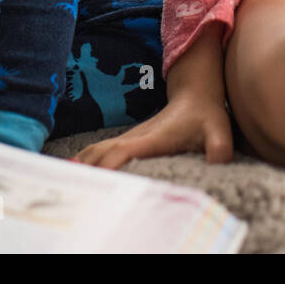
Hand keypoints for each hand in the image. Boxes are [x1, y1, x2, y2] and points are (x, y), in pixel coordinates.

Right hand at [72, 91, 232, 170]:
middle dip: (86, 170)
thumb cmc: (206, 115)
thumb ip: (220, 148)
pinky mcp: (127, 140)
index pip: (125, 150)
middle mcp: (135, 137)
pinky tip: (73, 172)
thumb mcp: (219, 132)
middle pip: (101, 152)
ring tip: (64, 184)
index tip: (97, 179)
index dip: (109, 164)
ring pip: (96, 150)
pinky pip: (99, 151)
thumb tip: (218, 163)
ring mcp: (128, 137)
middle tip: (71, 191)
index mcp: (154, 138)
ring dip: (81, 165)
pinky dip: (84, 161)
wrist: (195, 93)